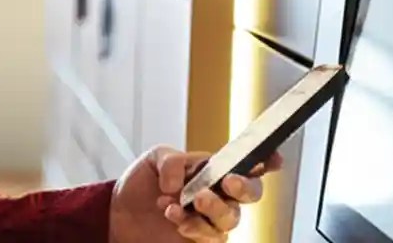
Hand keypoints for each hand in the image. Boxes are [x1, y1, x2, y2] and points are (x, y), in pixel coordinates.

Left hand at [108, 145, 283, 242]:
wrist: (120, 215)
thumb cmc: (143, 184)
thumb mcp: (153, 159)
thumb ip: (171, 162)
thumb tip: (181, 181)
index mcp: (213, 169)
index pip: (246, 163)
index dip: (266, 161)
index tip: (272, 160)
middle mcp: (219, 195)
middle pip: (251, 194)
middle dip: (245, 188)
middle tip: (229, 182)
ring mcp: (211, 219)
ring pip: (231, 218)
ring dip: (213, 208)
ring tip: (186, 201)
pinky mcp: (200, 240)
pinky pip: (212, 237)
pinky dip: (195, 227)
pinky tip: (175, 217)